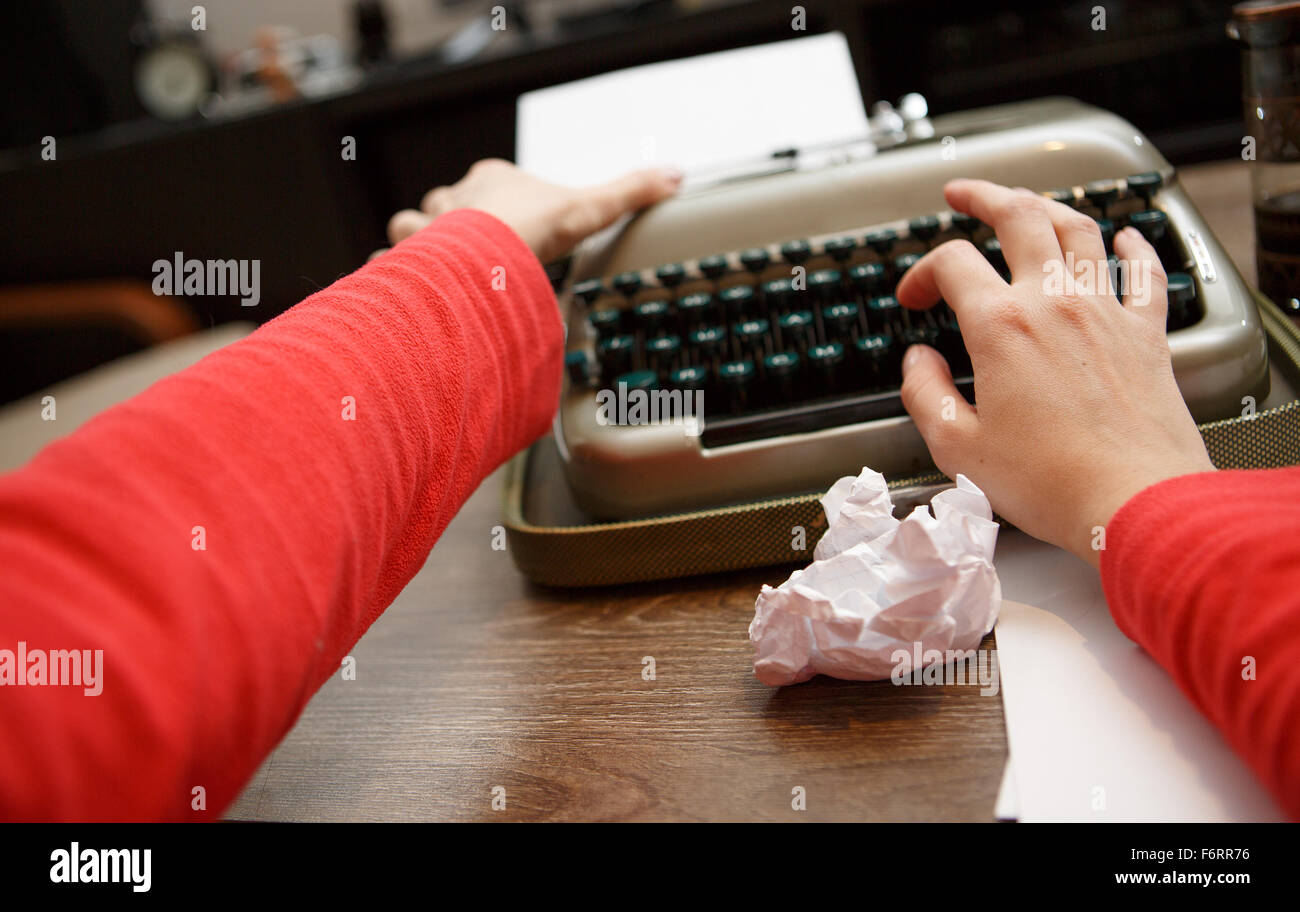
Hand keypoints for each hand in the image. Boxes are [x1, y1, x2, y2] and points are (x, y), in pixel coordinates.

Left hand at [381, 159, 681, 263]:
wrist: (486, 257)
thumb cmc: (531, 229)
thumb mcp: (591, 209)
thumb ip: (629, 194)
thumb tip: (675, 175)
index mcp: (491, 181)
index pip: (486, 182)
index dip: (494, 203)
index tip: (507, 224)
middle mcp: (453, 199)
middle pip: (447, 206)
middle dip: (454, 227)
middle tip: (471, 255)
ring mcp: (426, 229)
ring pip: (411, 228)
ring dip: (420, 247)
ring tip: (437, 272)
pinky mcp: (407, 260)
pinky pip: (390, 262)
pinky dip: (396, 276)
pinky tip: (408, 291)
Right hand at [896, 179, 1213, 565]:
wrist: (1136, 502)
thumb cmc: (1051, 483)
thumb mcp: (958, 447)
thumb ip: (925, 394)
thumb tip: (917, 363)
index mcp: (1002, 327)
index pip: (951, 263)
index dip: (921, 273)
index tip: (914, 299)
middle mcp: (1055, 304)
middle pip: (1019, 216)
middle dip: (984, 196)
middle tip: (963, 193)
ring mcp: (1106, 312)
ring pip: (1079, 229)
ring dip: (1047, 206)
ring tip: (1028, 204)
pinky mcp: (1147, 334)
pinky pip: (1144, 270)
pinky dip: (1133, 245)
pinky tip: (1127, 236)